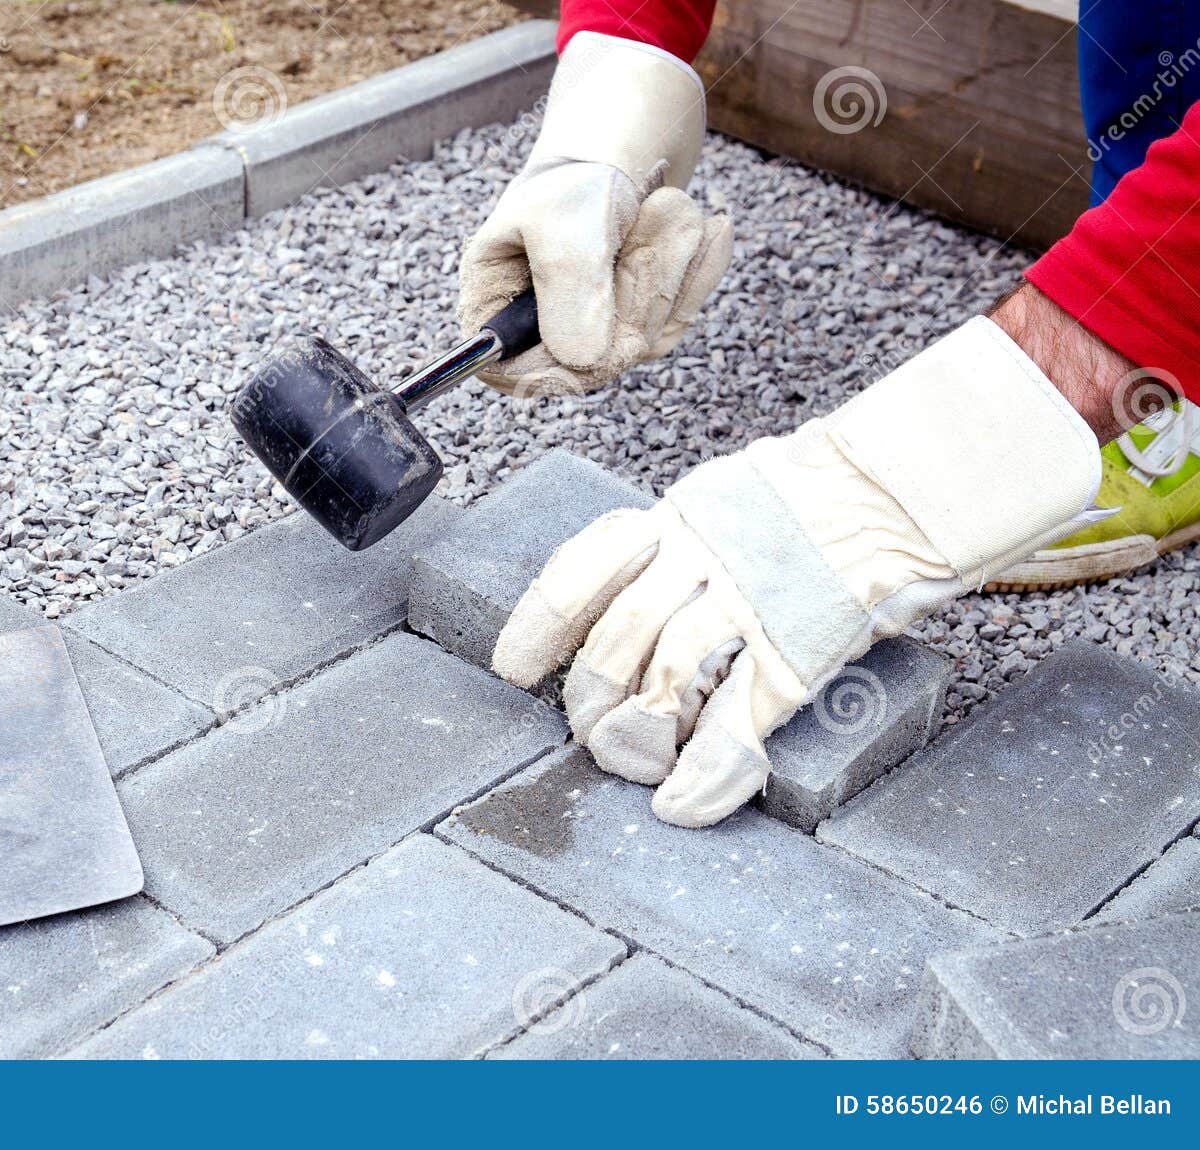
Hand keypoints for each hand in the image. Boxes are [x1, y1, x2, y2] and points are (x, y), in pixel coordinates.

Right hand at [459, 32, 732, 397]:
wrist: (626, 139)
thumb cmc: (579, 173)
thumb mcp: (564, 221)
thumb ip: (570, 289)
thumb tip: (585, 360)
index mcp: (494, 300)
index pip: (506, 369)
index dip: (551, 369)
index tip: (606, 340)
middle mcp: (538, 325)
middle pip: (591, 359)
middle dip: (637, 290)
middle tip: (657, 216)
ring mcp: (590, 330)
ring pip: (644, 338)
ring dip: (670, 265)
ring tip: (668, 204)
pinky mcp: (636, 322)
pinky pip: (677, 317)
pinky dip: (698, 269)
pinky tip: (713, 227)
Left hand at [492, 318, 1103, 825]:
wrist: (913, 482)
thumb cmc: (825, 495)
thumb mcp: (734, 495)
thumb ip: (685, 545)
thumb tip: (639, 597)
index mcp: (681, 515)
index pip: (584, 569)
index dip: (539, 625)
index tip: (512, 668)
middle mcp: (705, 554)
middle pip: (616, 636)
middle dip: (588, 695)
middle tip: (585, 729)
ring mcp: (753, 601)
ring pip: (665, 679)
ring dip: (637, 736)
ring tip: (628, 763)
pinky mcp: (802, 648)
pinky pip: (740, 720)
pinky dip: (706, 770)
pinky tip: (683, 802)